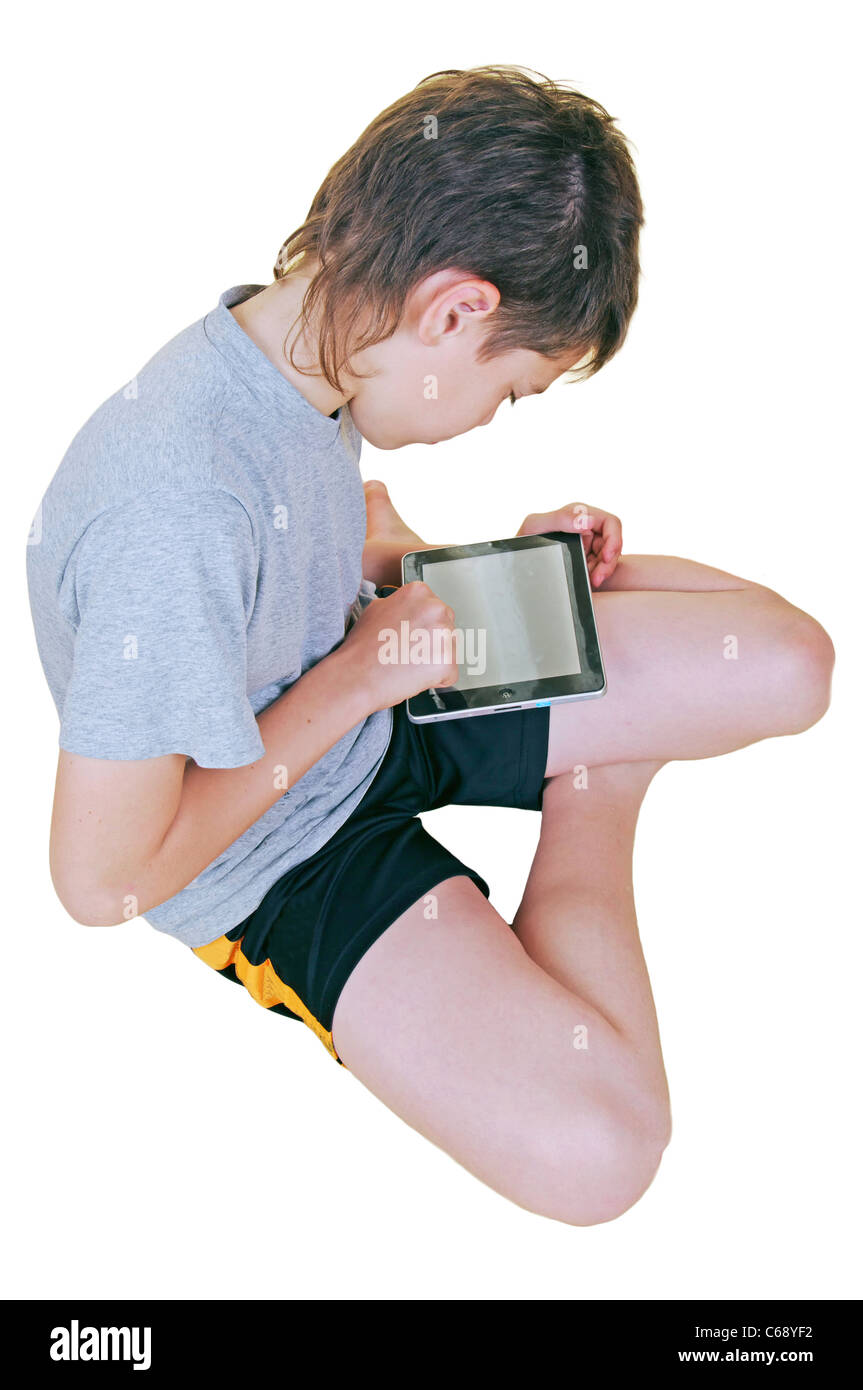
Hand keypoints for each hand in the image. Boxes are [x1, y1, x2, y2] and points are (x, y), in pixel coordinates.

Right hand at [339, 581, 459, 712]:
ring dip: (433, 660)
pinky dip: (435, 679)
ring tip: (407, 664)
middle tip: (408, 652)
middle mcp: (436, 608)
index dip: (421, 628)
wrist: (355, 676)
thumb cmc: (362, 647)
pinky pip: (449, 674)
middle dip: (431, 642)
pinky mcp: (447, 661)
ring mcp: (444, 635)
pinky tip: (414, 676)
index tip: (410, 636)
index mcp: (419, 592)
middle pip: (446, 628)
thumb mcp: (376, 609)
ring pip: (449, 651)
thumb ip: (400, 605)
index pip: (434, 610)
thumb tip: (409, 610)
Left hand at [516, 502, 622, 587]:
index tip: (606, 557)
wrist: (513, 565)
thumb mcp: (535, 526)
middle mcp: (585, 528)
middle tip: (599, 578)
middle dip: (609, 561)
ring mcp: (586, 545)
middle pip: (613, 543)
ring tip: (594, 582)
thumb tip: (588, 521)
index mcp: (578, 515)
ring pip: (609, 559)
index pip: (610, 524)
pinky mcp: (585, 561)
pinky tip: (589, 582)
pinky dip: (598, 577)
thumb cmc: (522, 540)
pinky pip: (600, 570)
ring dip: (604, 571)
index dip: (614, 540)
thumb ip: (561, 518)